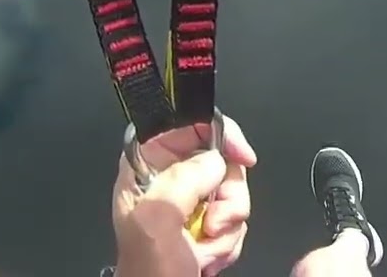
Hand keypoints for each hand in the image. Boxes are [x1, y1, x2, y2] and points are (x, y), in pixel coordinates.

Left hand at [112, 116, 256, 276]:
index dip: (217, 131)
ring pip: (233, 190)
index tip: (240, 155)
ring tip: (206, 247)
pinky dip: (229, 240)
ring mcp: (189, 204)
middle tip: (213, 222)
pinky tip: (208, 256)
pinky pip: (236, 216)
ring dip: (229, 223)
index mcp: (145, 167)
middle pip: (220, 160)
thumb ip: (184, 181)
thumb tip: (216, 161)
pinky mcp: (205, 225)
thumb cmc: (147, 273)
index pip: (185, 123)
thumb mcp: (157, 222)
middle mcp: (168, 180)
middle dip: (228, 194)